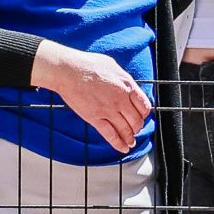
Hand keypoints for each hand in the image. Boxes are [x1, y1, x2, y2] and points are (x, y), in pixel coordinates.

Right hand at [32, 41, 151, 154]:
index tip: (141, 116)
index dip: (144, 114)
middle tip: (135, 129)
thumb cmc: (87, 65)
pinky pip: (111, 135)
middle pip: (136, 121)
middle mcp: (120, 100)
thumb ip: (123, 79)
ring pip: (125, 130)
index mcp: (127, 86)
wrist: (68, 70)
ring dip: (130, 138)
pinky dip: (119, 144)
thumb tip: (128, 85)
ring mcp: (108, 110)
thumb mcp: (113, 66)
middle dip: (137, 127)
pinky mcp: (95, 118)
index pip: (144, 106)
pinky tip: (123, 148)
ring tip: (131, 142)